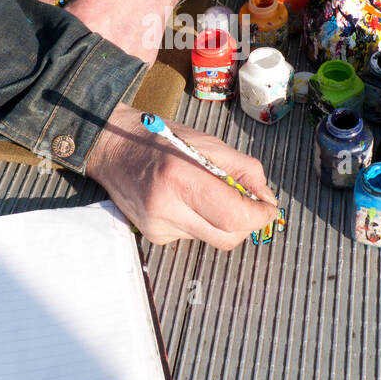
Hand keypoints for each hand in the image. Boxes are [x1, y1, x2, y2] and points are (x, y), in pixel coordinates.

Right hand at [86, 101, 279, 249]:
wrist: (113, 149)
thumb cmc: (161, 140)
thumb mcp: (209, 144)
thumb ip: (244, 170)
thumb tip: (267, 199)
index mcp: (183, 178)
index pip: (234, 216)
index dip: (259, 216)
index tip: (267, 208)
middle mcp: (168, 208)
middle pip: (227, 237)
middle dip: (246, 224)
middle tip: (248, 205)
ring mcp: (158, 227)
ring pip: (211, 239)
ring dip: (221, 221)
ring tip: (205, 194)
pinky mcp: (153, 236)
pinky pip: (192, 237)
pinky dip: (199, 222)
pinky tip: (184, 201)